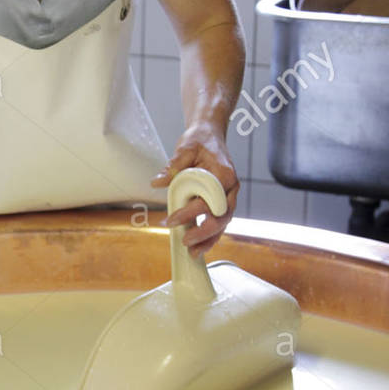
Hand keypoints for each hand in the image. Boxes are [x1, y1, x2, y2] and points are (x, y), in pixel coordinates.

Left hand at [150, 126, 239, 256]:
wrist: (210, 136)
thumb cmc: (199, 141)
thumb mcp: (185, 148)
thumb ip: (173, 165)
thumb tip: (158, 182)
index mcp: (224, 174)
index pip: (210, 198)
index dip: (192, 212)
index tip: (172, 219)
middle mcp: (230, 188)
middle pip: (222, 216)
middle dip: (203, 232)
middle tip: (184, 240)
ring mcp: (229, 197)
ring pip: (223, 224)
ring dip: (208, 240)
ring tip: (192, 253)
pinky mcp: (223, 203)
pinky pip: (219, 223)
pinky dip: (210, 237)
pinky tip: (198, 248)